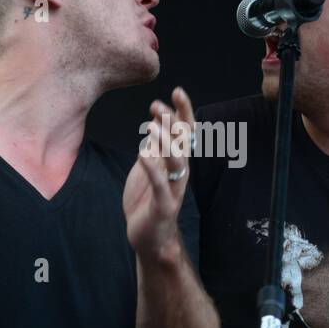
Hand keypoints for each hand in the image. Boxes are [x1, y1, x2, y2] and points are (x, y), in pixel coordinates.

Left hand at [123, 86, 193, 261]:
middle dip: (174, 122)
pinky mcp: (164, 206)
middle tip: (159, 105)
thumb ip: (155, 145)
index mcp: (177, 161)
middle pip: (184, 143)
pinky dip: (153, 169)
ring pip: (176, 162)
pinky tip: (143, 155)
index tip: (177, 91)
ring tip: (152, 126)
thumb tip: (157, 119)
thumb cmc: (148, 199)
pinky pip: (161, 185)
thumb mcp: (150, 166)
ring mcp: (174, 189)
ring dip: (166, 143)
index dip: (183, 111)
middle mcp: (180, 172)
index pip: (185, 132)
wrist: (149, 236)